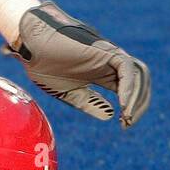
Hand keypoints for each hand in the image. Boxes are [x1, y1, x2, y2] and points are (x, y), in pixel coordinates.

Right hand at [9, 1, 150, 127]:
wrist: (31, 44)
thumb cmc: (43, 65)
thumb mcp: (67, 91)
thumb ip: (88, 102)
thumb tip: (111, 114)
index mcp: (101, 73)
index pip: (127, 90)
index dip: (130, 108)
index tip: (123, 125)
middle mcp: (110, 63)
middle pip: (139, 83)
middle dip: (139, 105)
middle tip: (128, 124)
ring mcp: (110, 55)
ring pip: (139, 75)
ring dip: (138, 98)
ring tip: (127, 117)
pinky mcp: (106, 51)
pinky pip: (128, 69)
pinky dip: (129, 88)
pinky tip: (122, 105)